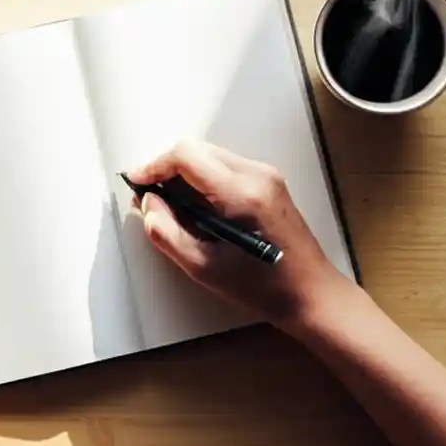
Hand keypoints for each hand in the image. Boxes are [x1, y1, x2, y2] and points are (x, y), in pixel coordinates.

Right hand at [126, 140, 352, 330]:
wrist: (311, 294)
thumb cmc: (262, 287)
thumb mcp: (204, 267)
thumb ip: (167, 232)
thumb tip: (148, 204)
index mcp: (241, 193)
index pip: (186, 156)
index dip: (154, 166)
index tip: (135, 183)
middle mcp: (256, 174)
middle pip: (197, 150)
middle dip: (166, 169)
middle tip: (148, 198)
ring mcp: (266, 175)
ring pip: (210, 156)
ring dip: (183, 175)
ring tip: (168, 206)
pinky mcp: (269, 182)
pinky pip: (225, 167)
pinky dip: (202, 180)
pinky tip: (195, 208)